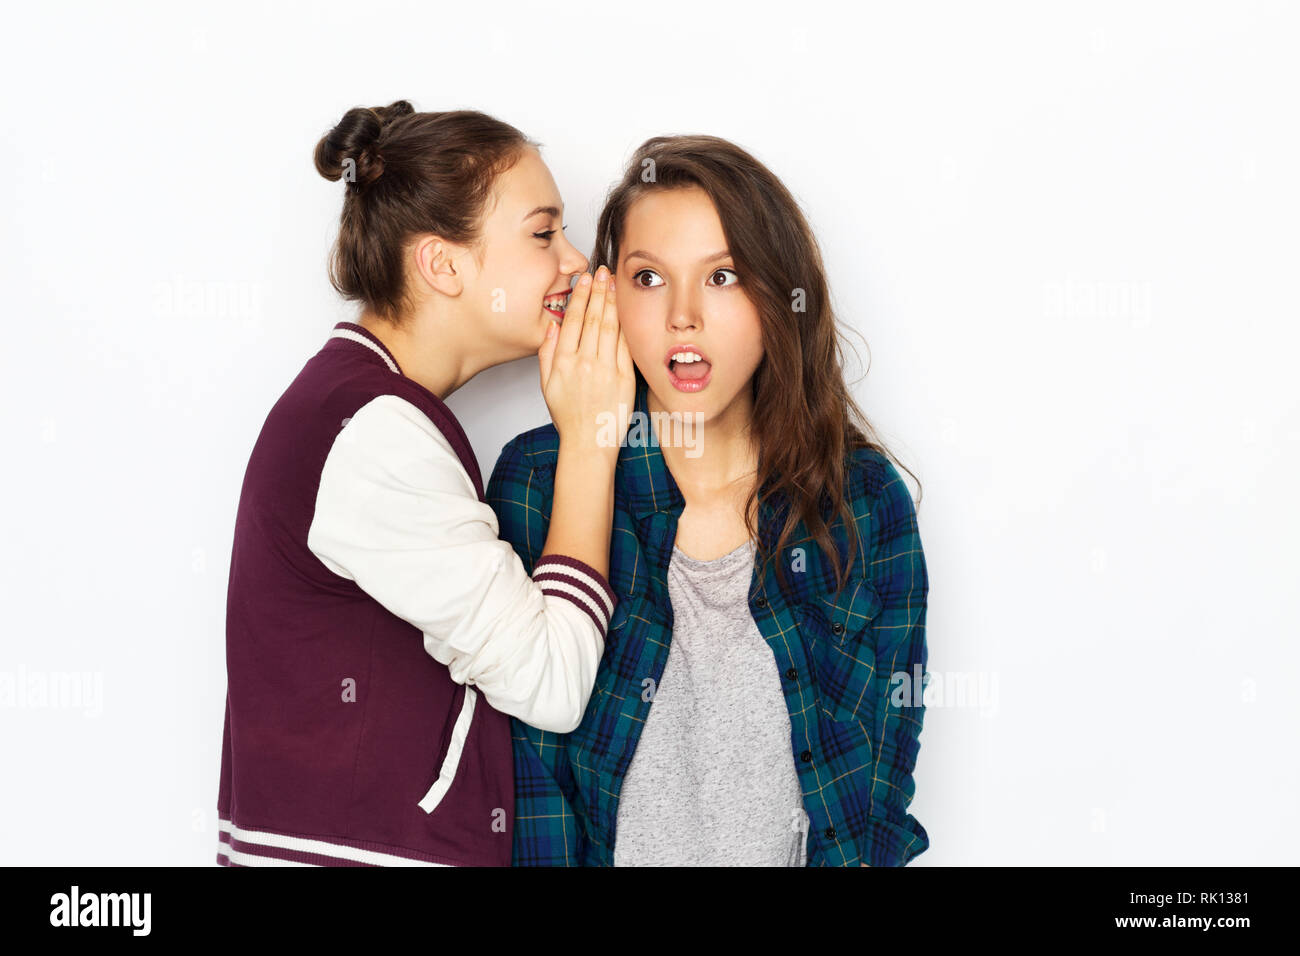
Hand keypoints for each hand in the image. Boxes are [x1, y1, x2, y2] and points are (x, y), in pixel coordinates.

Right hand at [538, 265, 634, 462]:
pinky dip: (626, 326)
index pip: (574, 320)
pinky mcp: (625, 378)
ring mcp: (606, 370)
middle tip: (603, 271)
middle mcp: (585, 363)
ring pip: (611, 328)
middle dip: (599, 291)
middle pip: (594, 318)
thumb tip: (553, 325)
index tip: (585, 279)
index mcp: (564, 362)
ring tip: (614, 283)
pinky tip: (627, 310)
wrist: (588, 444)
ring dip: (613, 302)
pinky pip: (625, 346)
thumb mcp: (547, 385)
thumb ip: (547, 353)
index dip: (581, 296)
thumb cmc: (569, 416)